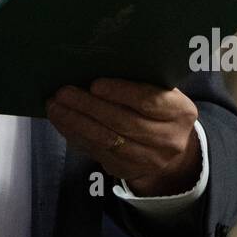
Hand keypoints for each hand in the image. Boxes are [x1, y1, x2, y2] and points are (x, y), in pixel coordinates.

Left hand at [46, 78, 201, 196]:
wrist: (169, 146)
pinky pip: (98, 153)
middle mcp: (170, 140)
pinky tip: (62, 122)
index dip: (121, 93)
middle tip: (64, 93)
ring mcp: (150, 160)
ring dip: (76, 123)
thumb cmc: (158, 107)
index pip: (150, 102)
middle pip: (124, 122)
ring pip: (108, 141)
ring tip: (55, 106)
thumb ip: (139, 80)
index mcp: (181, 112)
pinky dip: (76, 136)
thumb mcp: (161, 90)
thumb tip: (95, 63)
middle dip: (89, 107)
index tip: (95, 84)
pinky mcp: (129, 172)